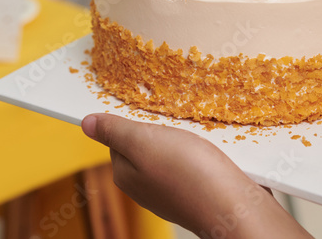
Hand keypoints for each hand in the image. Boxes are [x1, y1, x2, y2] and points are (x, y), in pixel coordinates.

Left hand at [82, 114, 306, 237]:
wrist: (235, 207)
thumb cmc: (189, 173)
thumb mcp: (143, 142)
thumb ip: (114, 131)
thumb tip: (86, 123)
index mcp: (126, 174)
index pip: (119, 136)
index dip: (134, 120)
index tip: (150, 114)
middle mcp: (146, 186)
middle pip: (146, 143)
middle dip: (161, 128)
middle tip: (176, 122)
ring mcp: (172, 191)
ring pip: (172, 151)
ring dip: (184, 137)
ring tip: (196, 134)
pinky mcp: (197, 190)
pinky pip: (194, 162)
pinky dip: (201, 152)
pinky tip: (211, 150)